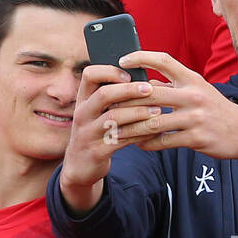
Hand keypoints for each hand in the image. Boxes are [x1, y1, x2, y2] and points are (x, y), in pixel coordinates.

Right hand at [59, 62, 162, 212]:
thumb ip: (112, 98)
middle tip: (150, 89)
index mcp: (83, 99)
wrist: (80, 166)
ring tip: (157, 111)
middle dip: (129, 90)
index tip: (129, 75)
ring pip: (114, 118)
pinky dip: (140, 134)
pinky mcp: (97, 151)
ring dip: (138, 112)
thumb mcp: (96, 113)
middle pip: (104, 94)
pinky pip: (121, 140)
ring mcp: (88, 133)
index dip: (110, 71)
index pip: (90, 75)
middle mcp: (82, 113)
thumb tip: (146, 82)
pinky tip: (153, 131)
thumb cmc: (96, 132)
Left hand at [104, 50, 237, 162]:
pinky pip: (164, 141)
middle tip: (110, 106)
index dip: (140, 57)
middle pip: (151, 93)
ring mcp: (194, 117)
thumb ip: (173, 86)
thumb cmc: (216, 110)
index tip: (122, 61)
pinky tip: (138, 144)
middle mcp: (193, 95)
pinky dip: (147, 144)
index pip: (163, 59)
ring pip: (153, 121)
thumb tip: (143, 83)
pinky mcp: (196, 138)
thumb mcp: (199, 90)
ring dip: (132, 127)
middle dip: (127, 100)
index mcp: (192, 79)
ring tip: (118, 129)